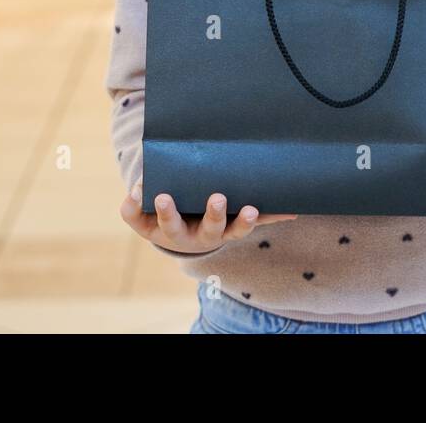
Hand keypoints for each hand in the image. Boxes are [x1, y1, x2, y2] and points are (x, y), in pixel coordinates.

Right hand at [120, 185, 297, 253]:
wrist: (182, 232)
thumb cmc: (161, 214)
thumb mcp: (141, 215)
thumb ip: (133, 205)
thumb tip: (139, 188)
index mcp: (173, 231)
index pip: (167, 222)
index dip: (164, 211)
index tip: (162, 196)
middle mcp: (201, 236)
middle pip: (209, 230)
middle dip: (214, 214)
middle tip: (217, 197)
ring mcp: (223, 232)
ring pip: (235, 230)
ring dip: (245, 221)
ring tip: (252, 209)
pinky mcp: (239, 224)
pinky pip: (259, 222)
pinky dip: (274, 216)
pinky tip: (292, 211)